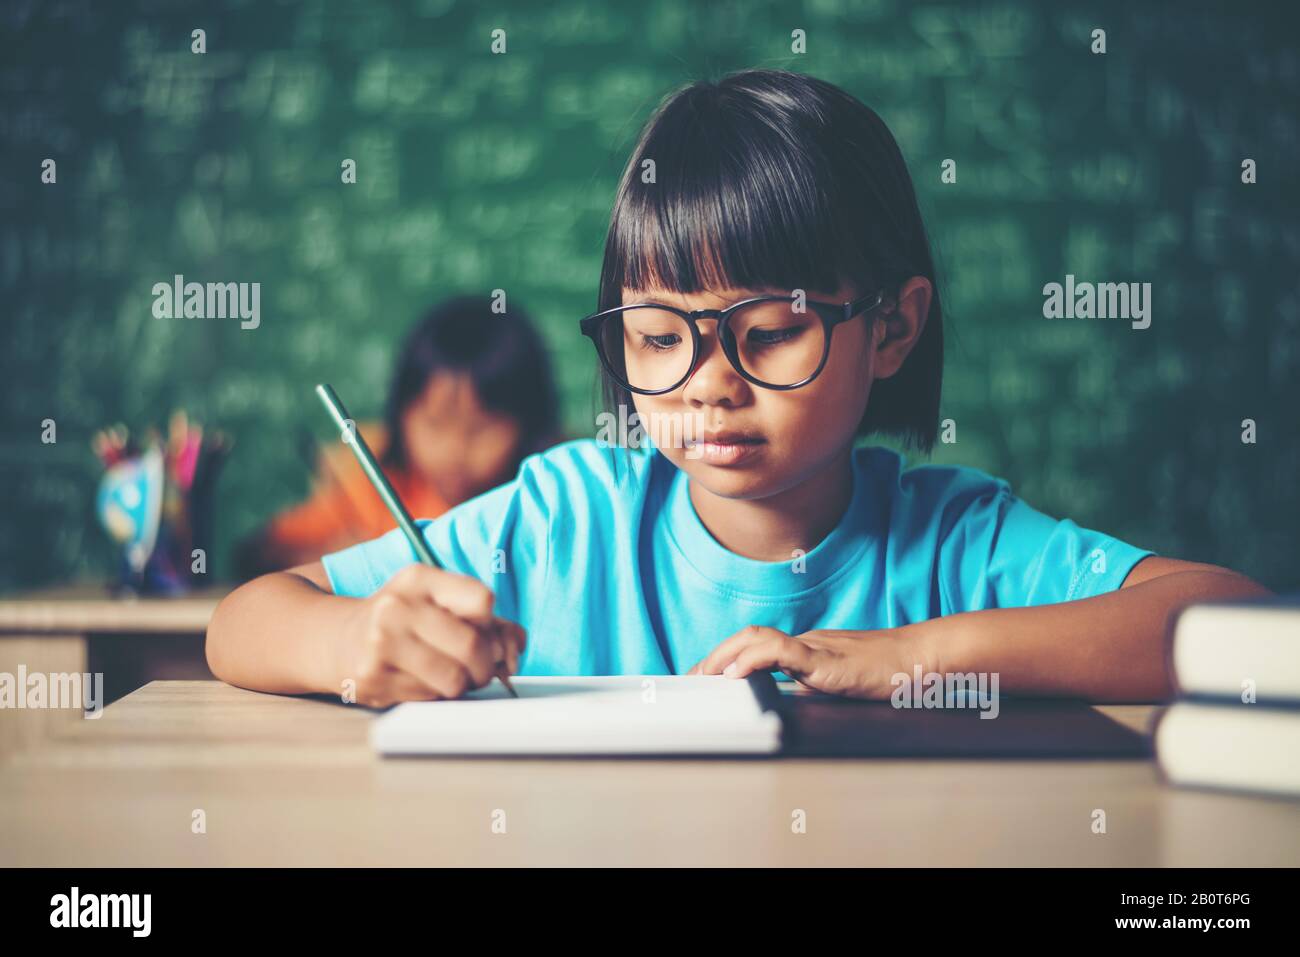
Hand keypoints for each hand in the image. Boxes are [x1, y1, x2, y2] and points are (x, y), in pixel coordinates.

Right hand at [340, 564, 525, 706]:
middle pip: (473, 645)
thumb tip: (514, 651)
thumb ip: (489, 621)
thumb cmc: (406, 621)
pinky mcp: (373, 678)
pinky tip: (421, 681)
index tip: (482, 630)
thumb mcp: (440, 602)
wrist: (340, 640)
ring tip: (450, 675)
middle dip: (486, 665)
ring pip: (454, 680)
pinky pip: (429, 698)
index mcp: (419, 579)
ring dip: (463, 684)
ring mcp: (381, 643)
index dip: (492, 624)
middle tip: (479, 668)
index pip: (483, 600)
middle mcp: (397, 607)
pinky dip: (436, 695)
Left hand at [685, 625, 934, 699]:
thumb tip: (780, 706)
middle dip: (715, 655)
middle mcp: (806, 642)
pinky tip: (735, 673)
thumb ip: (812, 691)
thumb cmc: (889, 676)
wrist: (923, 659)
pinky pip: (783, 652)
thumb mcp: (841, 687)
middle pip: (748, 637)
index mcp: (807, 649)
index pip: (756, 645)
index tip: (702, 678)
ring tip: (704, 675)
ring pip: (758, 638)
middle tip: (691, 679)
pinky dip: (754, 660)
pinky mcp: (827, 659)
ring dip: (725, 654)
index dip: (725, 658)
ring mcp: (816, 647)